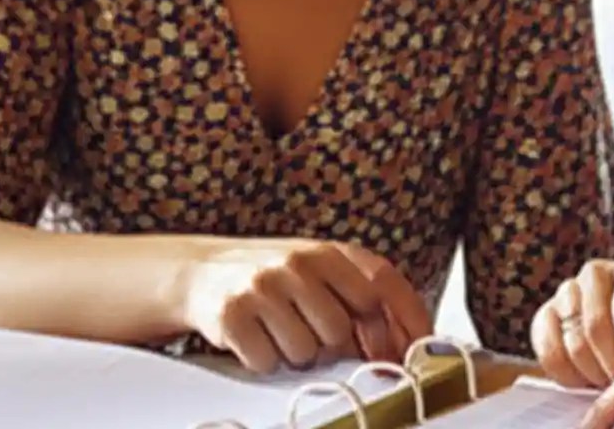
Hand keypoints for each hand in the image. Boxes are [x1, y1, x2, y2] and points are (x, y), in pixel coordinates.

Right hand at [181, 238, 432, 373]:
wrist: (200, 272)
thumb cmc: (275, 280)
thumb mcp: (321, 274)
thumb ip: (362, 298)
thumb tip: (407, 345)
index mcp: (330, 252)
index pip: (383, 285)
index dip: (402, 322)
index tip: (413, 351)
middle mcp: (299, 263)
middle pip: (341, 331)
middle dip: (331, 346)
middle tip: (309, 333)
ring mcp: (264, 286)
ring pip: (305, 353)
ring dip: (295, 355)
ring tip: (279, 331)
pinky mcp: (232, 314)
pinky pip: (267, 362)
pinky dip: (263, 360)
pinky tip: (255, 338)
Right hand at [530, 259, 613, 388]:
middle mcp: (596, 273)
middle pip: (596, 325)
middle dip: (611, 365)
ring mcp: (567, 291)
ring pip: (572, 341)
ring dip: (592, 372)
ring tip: (608, 383)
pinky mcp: (546, 314)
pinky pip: (548, 349)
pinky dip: (565, 373)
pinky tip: (583, 381)